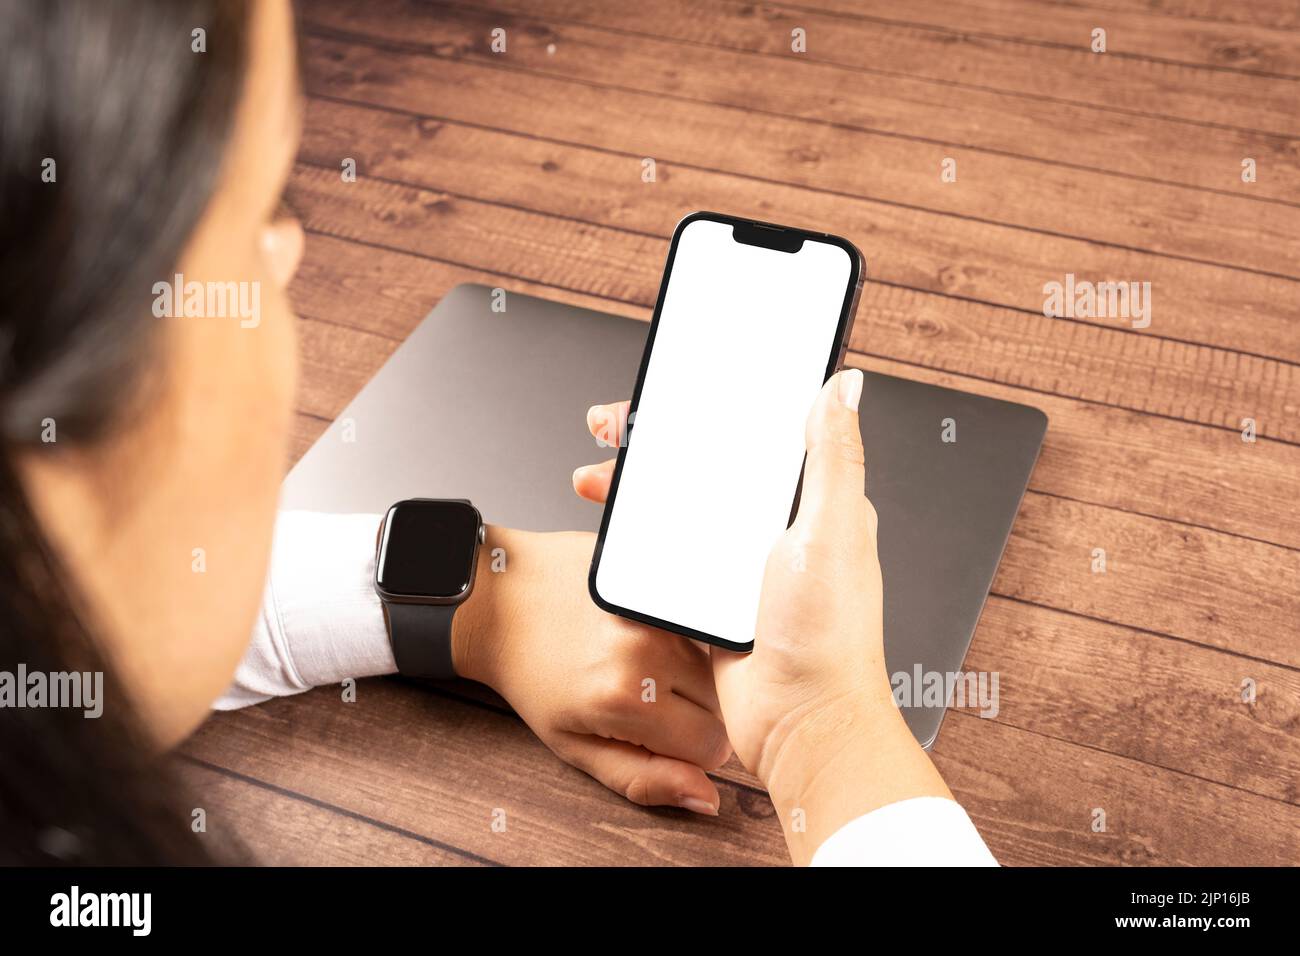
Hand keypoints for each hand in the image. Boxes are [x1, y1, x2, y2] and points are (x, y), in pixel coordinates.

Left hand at [449, 526, 730, 814]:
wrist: (502, 604)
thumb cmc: (534, 679)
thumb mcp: (574, 746)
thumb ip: (643, 779)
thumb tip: (706, 799)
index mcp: (626, 699)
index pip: (712, 746)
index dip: (687, 749)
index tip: (653, 734)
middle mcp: (649, 649)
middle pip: (720, 703)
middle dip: (691, 710)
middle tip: (640, 698)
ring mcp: (657, 608)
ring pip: (716, 664)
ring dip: (689, 672)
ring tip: (637, 664)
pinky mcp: (661, 579)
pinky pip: (702, 623)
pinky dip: (685, 636)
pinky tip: (645, 634)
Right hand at [577, 370, 949, 862]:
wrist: (798, 724)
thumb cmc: (830, 637)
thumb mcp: (832, 530)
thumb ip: (833, 456)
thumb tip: (845, 386)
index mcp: (808, 504)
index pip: (749, 435)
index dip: (704, 408)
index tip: (663, 394)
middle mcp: (772, 531)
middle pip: (702, 466)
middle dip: (653, 445)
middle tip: (612, 432)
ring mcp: (735, 567)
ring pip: (676, 507)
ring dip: (634, 489)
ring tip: (596, 480)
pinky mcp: (706, 601)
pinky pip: (663, 558)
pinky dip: (634, 540)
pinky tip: (610, 529)